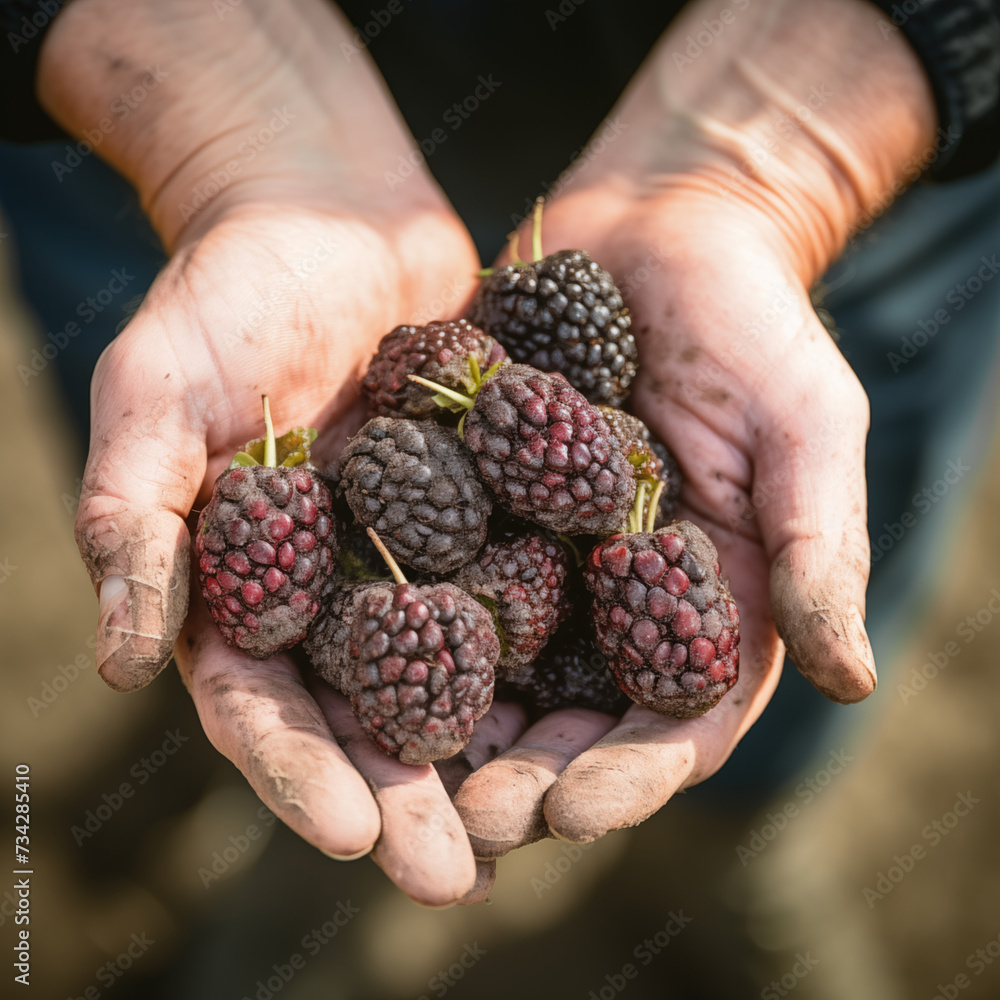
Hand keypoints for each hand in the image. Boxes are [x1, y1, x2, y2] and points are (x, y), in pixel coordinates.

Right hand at [42, 0, 496, 904]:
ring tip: (539, 823)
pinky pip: (517, 587)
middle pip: (365, 715)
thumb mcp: (160, 386)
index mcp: (244, 585)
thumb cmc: (228, 291)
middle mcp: (334, 589)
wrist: (332, 216)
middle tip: (457, 876)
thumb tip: (122, 661)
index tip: (350, 835)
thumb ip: (134, 511)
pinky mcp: (486, 510)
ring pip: (453, 676)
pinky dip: (550, 647)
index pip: (261, 704)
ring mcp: (415, 555)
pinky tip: (596, 704)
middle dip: (406, 798)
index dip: (298, 771)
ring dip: (488, 752)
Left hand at [454, 0, 936, 850]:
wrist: (659, 224)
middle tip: (463, 820)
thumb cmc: (749, 321)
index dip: (627, 777)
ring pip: (496, 670)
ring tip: (399, 769)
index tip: (570, 810)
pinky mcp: (480, 503)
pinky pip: (439, 575)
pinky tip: (353, 658)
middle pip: (574, 718)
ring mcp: (544, 555)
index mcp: (707, 600)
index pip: (675, 723)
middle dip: (524, 776)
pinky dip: (402, 625)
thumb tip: (852, 681)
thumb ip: (817, 544)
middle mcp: (619, 597)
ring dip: (452, 729)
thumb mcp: (804, 425)